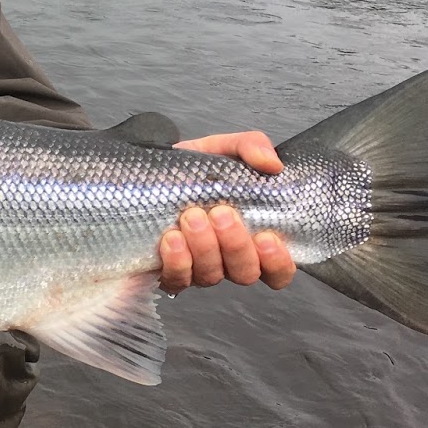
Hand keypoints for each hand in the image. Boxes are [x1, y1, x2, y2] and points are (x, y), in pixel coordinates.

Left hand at [158, 130, 295, 294]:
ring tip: (192, 216)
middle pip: (245, 273)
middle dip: (235, 245)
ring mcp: (200, 269)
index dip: (277, 262)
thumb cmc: (195, 168)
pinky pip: (177, 281)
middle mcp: (229, 259)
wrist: (149, 172)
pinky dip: (177, 262)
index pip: (278, 270)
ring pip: (212, 276)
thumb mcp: (223, 149)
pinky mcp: (170, 272)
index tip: (265, 237)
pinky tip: (171, 238)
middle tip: (220, 213)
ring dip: (205, 248)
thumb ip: (251, 147)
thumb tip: (272, 164)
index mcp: (252, 237)